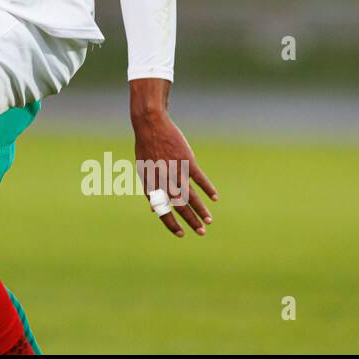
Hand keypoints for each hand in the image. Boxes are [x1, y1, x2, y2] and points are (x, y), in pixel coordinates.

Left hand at [129, 78, 217, 237]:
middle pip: (178, 205)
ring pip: (190, 195)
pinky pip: (199, 178)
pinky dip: (208, 188)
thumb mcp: (143, 170)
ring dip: (201, 209)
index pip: (162, 209)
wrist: (150, 125)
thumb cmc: (146, 148)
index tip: (181, 234)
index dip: (171, 223)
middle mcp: (163, 179)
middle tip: (201, 232)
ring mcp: (175, 170)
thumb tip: (153, 210)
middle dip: (190, 220)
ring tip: (209, 221)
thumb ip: (150, 190)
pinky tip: (214, 198)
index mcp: (150, 183)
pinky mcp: (186, 160)